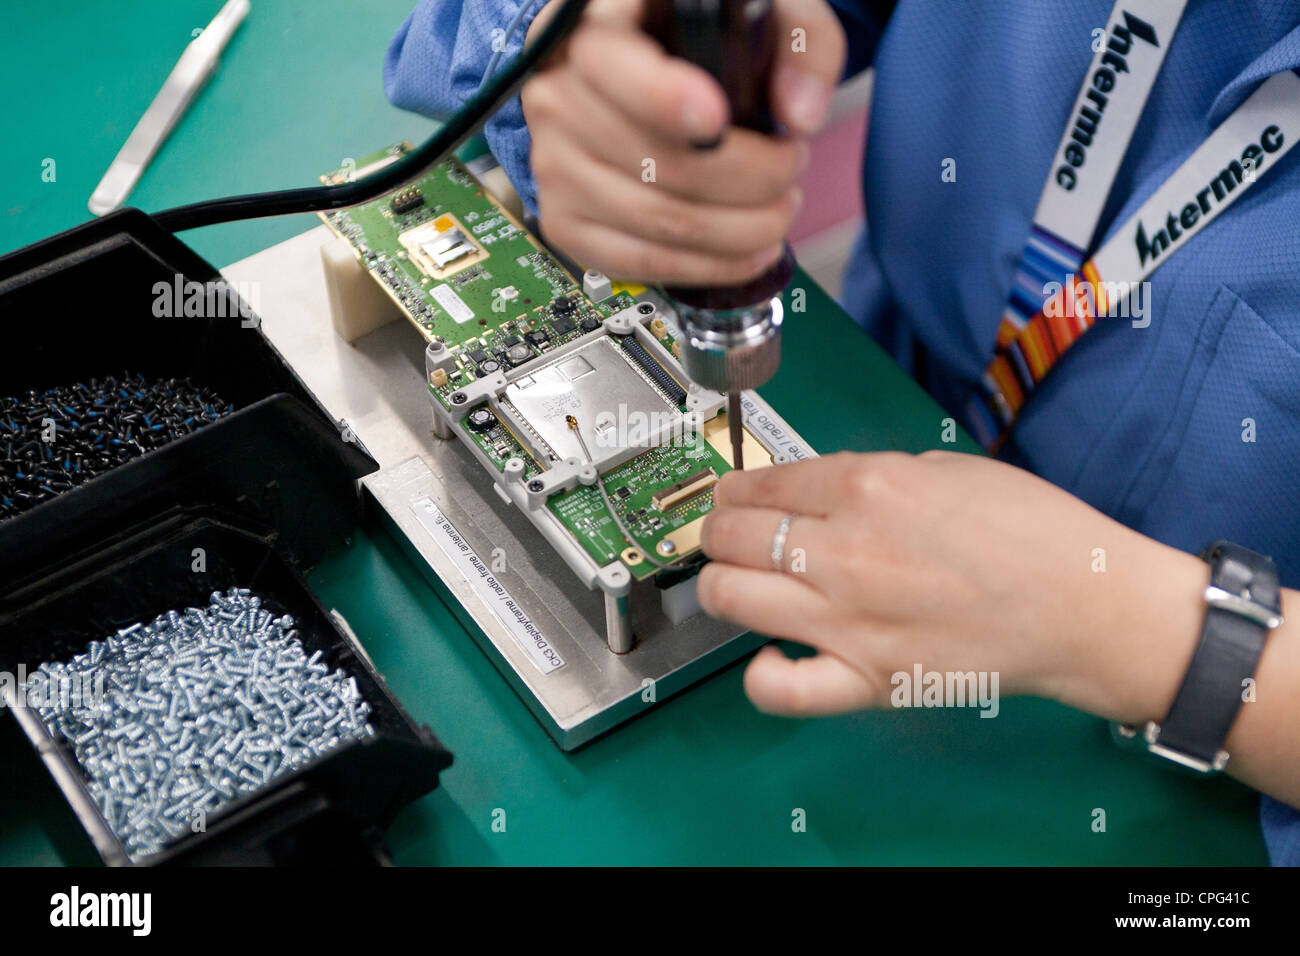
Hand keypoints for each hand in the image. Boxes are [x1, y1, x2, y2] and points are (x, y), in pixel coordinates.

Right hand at [520, 0, 844, 284]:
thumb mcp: (756, 9)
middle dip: (752, 178)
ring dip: (743, 229)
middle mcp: (557, 96)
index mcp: (591, 28)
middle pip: (659, 162)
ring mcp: (555, 165)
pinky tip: (751, 252)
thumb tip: (800, 114)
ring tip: (780, 208)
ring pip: (660, 221)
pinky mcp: (566, 222)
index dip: (665, 99)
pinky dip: (709, 266)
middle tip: (791, 165)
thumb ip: (798, 40)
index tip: (718, 120)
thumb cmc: (695, 40)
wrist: (639, 77)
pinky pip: (643, 263)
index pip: (614, 67)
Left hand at [697, 451, 1207, 722]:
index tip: (733, 499)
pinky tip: (769, 655)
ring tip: (737, 584)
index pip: (758, 485)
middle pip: (729, 537)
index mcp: (863, 488)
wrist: (1086, 604)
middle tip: (731, 537)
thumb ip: (867, 477)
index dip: (735, 490)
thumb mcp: (942, 469)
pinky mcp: (866, 679)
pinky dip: (760, 675)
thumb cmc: (1029, 530)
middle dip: (719, 532)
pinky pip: (781, 688)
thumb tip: (813, 491)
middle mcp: (841, 551)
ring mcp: (846, 619)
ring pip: (729, 598)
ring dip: (720, 586)